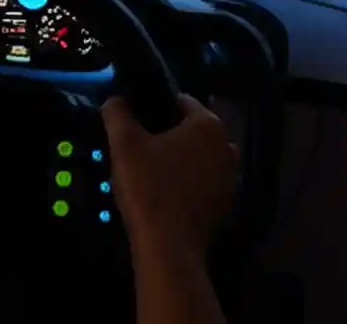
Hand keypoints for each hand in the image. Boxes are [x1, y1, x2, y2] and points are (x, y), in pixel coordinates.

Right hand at [102, 93, 239, 259]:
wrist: (168, 247)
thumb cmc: (148, 188)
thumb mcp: (124, 144)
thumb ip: (117, 113)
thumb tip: (115, 100)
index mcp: (208, 125)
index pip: (181, 102)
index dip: (155, 110)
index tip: (136, 127)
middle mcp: (227, 146)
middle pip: (193, 131)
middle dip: (170, 137)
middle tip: (141, 152)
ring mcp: (231, 177)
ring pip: (200, 158)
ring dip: (181, 161)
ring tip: (153, 175)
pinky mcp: (227, 203)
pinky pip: (205, 183)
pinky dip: (190, 185)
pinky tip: (168, 196)